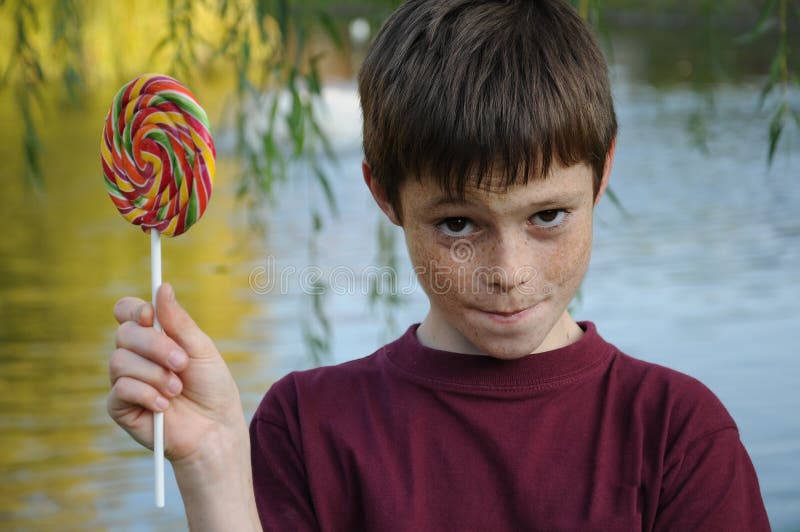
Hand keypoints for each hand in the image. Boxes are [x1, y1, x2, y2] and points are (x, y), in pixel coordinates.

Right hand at [107, 283, 246, 463]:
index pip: (127, 311)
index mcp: (154, 337)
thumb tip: (162, 288)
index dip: (133, 309)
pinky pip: (120, 389)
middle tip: (181, 362)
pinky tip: (165, 406)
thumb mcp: (201, 349)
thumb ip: (179, 322)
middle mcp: (136, 356)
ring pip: (119, 361)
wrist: (215, 429)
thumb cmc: (212, 388)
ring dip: (155, 374)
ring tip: (177, 389)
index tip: (151, 316)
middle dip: (155, 346)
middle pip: (124, 333)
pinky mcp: (120, 407)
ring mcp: (126, 380)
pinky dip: (147, 394)